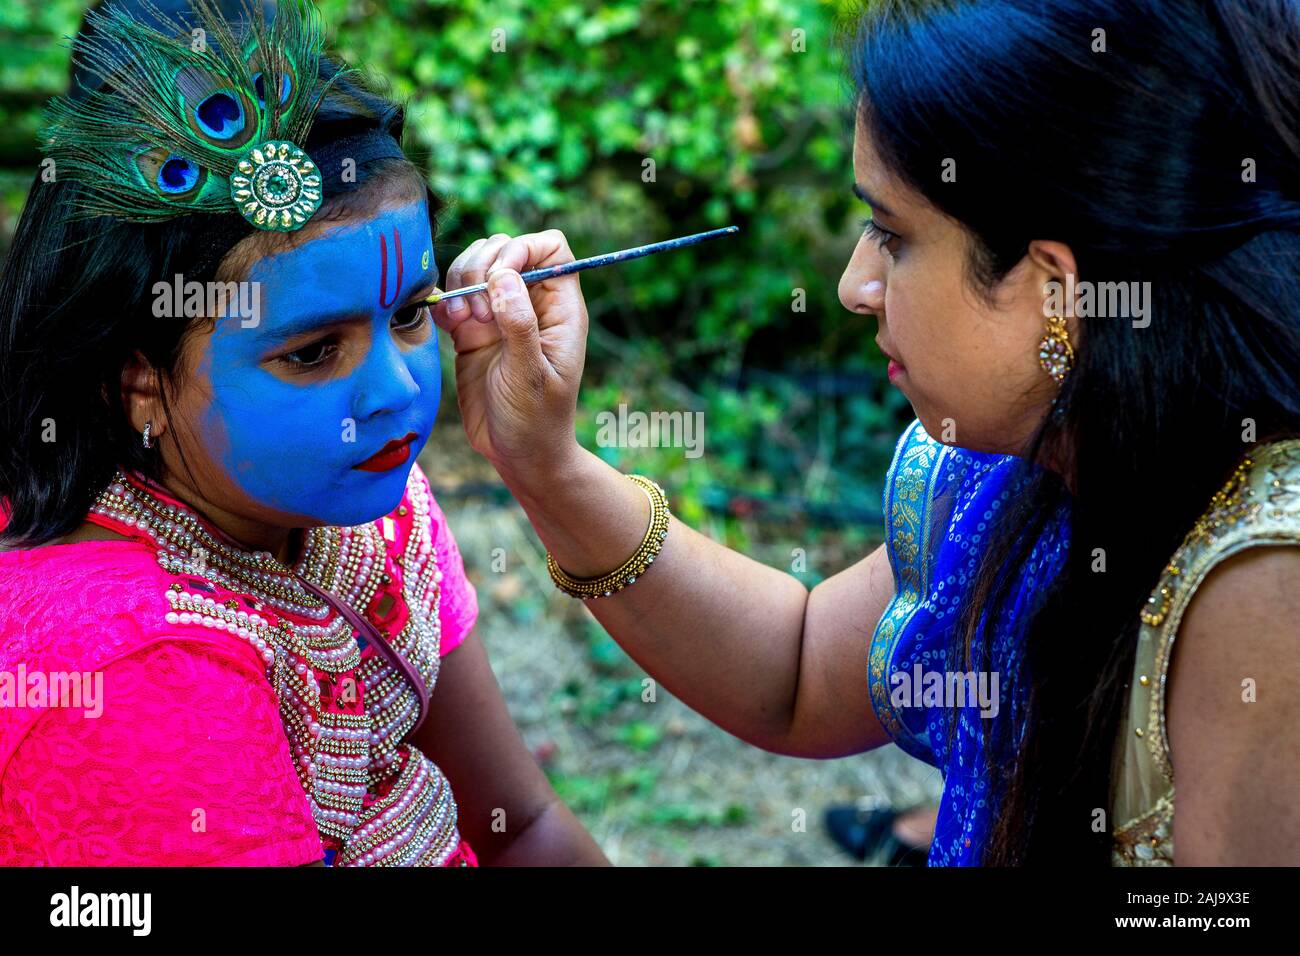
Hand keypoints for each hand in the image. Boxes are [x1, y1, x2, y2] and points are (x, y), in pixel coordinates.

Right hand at [430, 230, 588, 478]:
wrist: (515, 453)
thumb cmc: (535, 420)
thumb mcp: (530, 374)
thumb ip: (518, 323)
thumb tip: (503, 275)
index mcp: (559, 309)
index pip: (550, 247)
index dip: (522, 249)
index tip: (499, 277)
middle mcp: (531, 304)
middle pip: (506, 248)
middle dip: (483, 267)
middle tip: (477, 312)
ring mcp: (500, 314)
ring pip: (476, 266)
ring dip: (461, 282)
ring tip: (462, 320)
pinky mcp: (472, 330)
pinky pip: (455, 294)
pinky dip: (446, 300)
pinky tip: (448, 325)